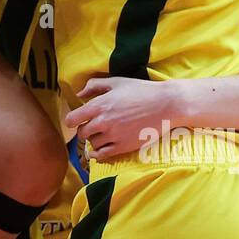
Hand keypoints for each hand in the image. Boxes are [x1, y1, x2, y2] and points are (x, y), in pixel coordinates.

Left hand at [64, 75, 181, 159]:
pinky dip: (97, 154)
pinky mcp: (123, 147)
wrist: (165, 105)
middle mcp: (103, 122)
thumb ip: (94, 86)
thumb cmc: (141, 91)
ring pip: (92, 144)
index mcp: (99, 105)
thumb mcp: (116, 82)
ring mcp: (113, 136)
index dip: (73, 120)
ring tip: (102, 133)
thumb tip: (79, 94)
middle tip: (92, 126)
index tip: (78, 119)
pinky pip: (102, 155)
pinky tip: (99, 150)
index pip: (72, 119)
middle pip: (81, 133)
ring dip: (94, 140)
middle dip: (84, 129)